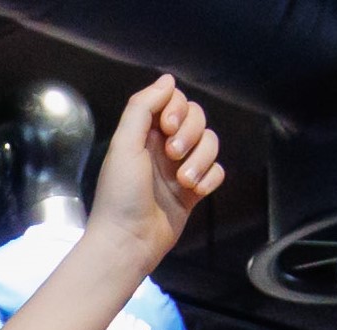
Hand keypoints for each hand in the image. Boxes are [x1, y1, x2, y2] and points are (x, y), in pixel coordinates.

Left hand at [88, 78, 223, 266]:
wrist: (127, 242)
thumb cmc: (120, 195)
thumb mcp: (124, 144)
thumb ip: (142, 107)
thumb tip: (167, 80)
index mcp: (145, 133)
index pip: (174, 101)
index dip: (178, 108)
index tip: (168, 127)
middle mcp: (163, 147)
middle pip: (197, 118)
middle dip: (191, 134)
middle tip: (172, 155)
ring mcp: (180, 168)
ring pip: (210, 144)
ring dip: (201, 159)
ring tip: (184, 181)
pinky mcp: (193, 190)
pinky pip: (216, 171)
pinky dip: (210, 178)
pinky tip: (194, 192)